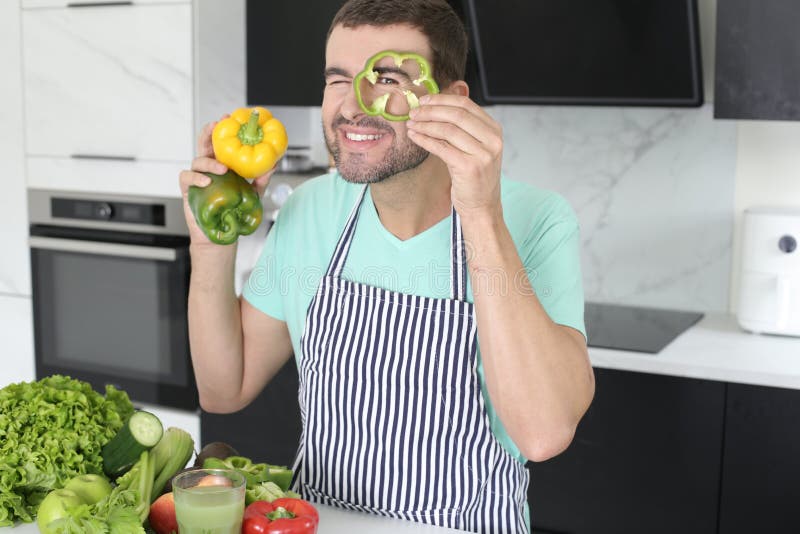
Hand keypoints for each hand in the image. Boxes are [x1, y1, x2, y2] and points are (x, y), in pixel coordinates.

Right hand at [179, 118, 276, 244]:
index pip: (219, 143)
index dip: (221, 129)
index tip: (228, 117)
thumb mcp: (252, 194)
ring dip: (209, 162)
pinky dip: (196, 177)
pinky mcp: (188, 189)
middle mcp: (208, 168)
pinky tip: (207, 181)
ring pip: (197, 160)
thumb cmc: (234, 211)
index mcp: (222, 164)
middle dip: (208, 132)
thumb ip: (261, 180)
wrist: (220, 233)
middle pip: (204, 144)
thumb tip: (273, 165)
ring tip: (222, 169)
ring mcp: (197, 177)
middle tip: (216, 126)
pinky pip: (187, 177)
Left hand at [406, 94, 502, 218]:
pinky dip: (425, 140)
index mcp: (494, 130)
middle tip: (414, 112)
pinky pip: (441, 147)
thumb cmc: (474, 176)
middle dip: (431, 111)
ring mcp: (483, 154)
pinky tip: (414, 137)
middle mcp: (492, 140)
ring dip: (425, 125)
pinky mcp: (469, 167)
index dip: (442, 99)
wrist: (482, 206)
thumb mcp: (475, 147)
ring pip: (447, 130)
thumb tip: (433, 107)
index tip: (424, 100)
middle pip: (456, 115)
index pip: (466, 105)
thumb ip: (463, 128)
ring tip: (411, 124)